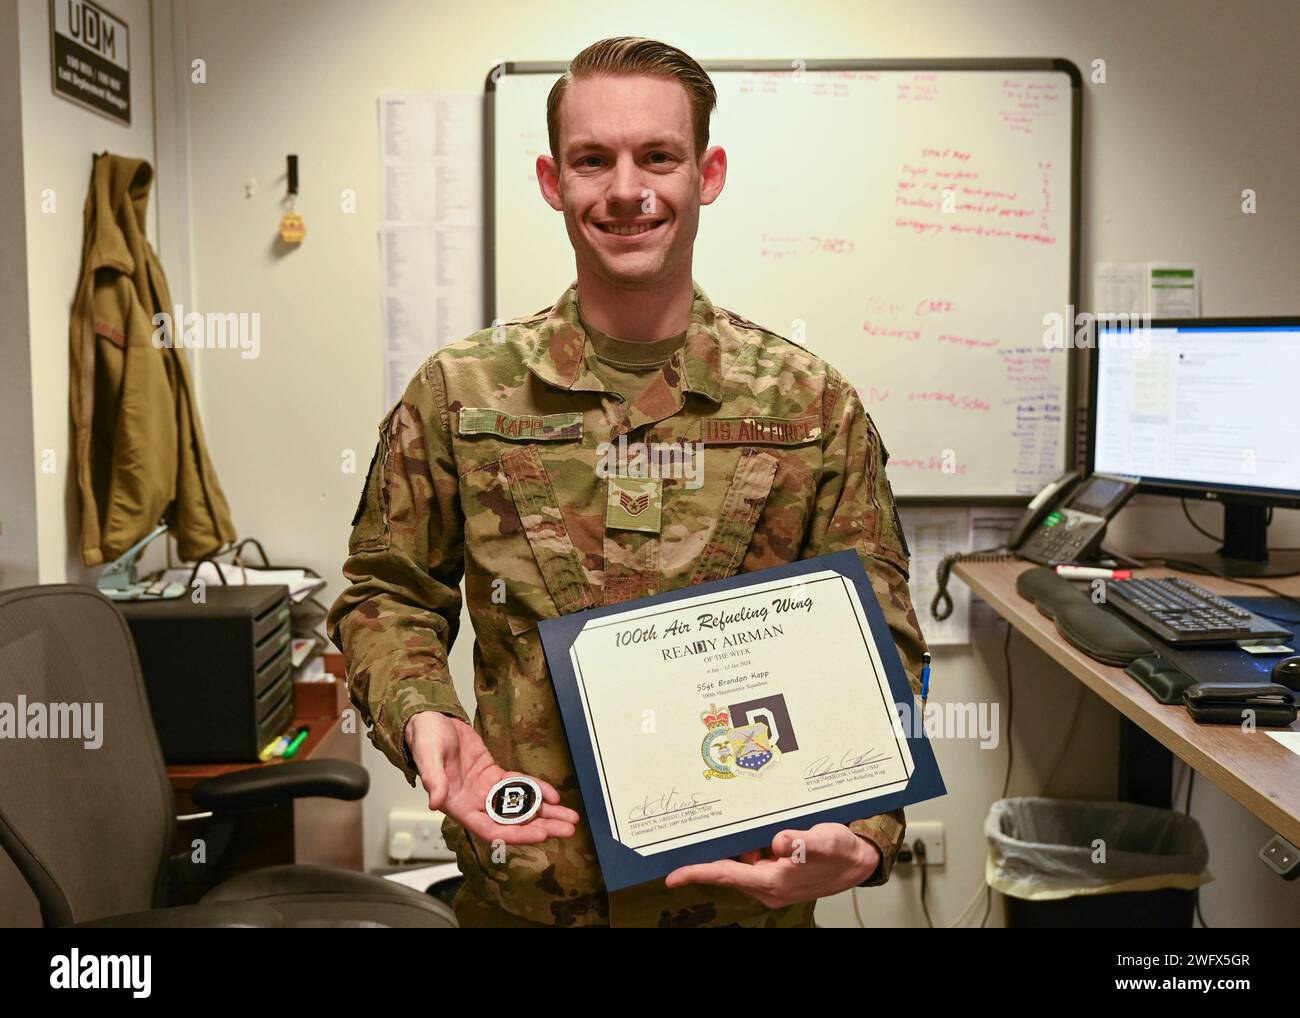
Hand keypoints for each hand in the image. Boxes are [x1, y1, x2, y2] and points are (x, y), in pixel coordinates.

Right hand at [404, 710, 579, 844]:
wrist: (431, 721)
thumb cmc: (425, 739)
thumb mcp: (428, 756)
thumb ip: (433, 780)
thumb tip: (434, 801)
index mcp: (458, 805)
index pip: (490, 829)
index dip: (516, 834)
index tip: (540, 835)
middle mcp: (474, 802)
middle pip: (512, 822)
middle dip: (540, 827)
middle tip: (567, 828)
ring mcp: (486, 790)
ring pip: (519, 806)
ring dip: (545, 813)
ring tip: (569, 816)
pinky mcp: (493, 775)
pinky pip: (519, 785)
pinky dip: (536, 790)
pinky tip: (553, 795)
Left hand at [664, 823, 879, 907]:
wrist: (859, 861)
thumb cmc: (842, 853)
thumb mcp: (826, 841)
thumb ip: (803, 843)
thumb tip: (779, 841)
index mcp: (774, 881)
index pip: (726, 876)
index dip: (697, 873)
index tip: (673, 876)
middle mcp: (769, 886)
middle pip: (728, 869)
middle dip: (712, 852)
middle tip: (693, 832)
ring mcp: (772, 882)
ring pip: (739, 864)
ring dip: (733, 847)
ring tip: (726, 823)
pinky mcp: (777, 874)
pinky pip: (751, 862)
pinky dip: (746, 848)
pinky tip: (749, 831)